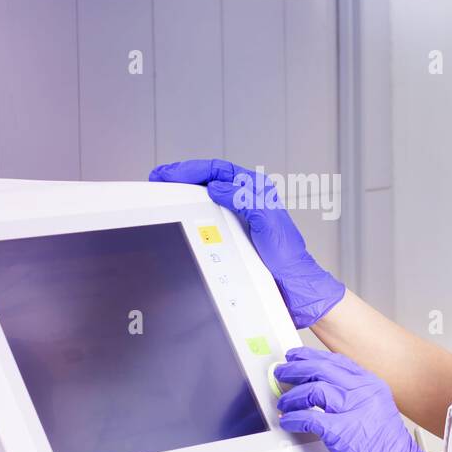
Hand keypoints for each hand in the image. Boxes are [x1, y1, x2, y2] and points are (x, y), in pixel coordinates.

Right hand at [149, 158, 344, 328]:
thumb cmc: (286, 254)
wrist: (291, 282)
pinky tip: (183, 210)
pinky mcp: (235, 229)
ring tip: (166, 189)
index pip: (218, 170)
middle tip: (159, 177)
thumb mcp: (266, 222)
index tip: (169, 173)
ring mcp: (240, 213)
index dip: (191, 169)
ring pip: (208, 194)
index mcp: (257, 189)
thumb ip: (245, 199)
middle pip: (209, 178)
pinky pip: (210, 212)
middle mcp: (248, 197)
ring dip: (186, 190)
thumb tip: (218, 187)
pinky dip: (193, 208)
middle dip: (183, 175)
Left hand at [275, 347, 448, 451]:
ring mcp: (353, 410)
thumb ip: (356, 398)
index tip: (298, 357)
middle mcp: (364, 393)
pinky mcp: (342, 432)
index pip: (338, 361)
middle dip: (296, 368)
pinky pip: (309, 417)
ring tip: (284, 402)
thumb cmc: (389, 451)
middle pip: (322, 369)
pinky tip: (288, 421)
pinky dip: (293, 418)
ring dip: (292, 396)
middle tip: (282, 372)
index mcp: (372, 386)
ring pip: (313, 389)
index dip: (313, 356)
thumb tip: (325, 391)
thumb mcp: (378, 412)